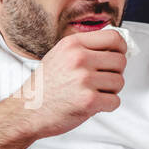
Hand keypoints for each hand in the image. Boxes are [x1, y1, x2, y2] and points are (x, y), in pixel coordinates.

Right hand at [12, 27, 127, 138]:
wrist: (27, 110)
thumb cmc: (44, 86)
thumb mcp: (60, 55)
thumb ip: (86, 48)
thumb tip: (116, 46)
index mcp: (73, 44)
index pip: (114, 38)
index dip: (121, 49)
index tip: (118, 55)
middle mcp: (78, 58)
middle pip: (121, 61)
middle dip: (115, 73)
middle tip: (101, 81)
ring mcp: (84, 79)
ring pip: (120, 82)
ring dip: (110, 91)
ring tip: (92, 92)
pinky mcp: (89, 100)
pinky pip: (115, 101)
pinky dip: (107, 106)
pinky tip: (91, 104)